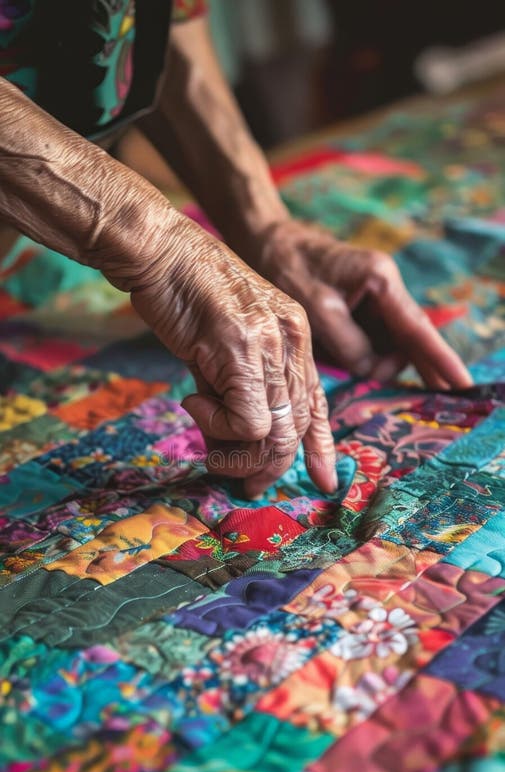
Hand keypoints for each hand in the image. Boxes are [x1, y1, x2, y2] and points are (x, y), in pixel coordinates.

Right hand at [127, 211, 336, 497]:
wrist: (161, 250)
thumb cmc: (183, 291)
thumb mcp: (222, 343)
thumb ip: (234, 387)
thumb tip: (230, 439)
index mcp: (297, 335)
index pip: (316, 402)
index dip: (320, 446)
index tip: (322, 480)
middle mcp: (294, 341)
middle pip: (297, 426)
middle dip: (269, 466)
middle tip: (240, 481)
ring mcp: (272, 345)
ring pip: (276, 432)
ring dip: (240, 456)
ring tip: (211, 450)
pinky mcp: (243, 352)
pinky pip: (247, 421)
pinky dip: (218, 427)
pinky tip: (193, 404)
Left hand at [251, 219, 471, 388]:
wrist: (265, 241)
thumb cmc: (287, 267)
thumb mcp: (315, 309)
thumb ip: (348, 343)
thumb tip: (372, 369)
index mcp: (380, 280)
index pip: (418, 329)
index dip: (441, 360)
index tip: (463, 384)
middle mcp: (383, 289)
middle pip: (408, 340)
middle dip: (410, 366)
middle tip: (424, 393)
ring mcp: (371, 299)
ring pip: (387, 343)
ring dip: (374, 361)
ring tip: (340, 358)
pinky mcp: (357, 308)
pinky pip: (369, 339)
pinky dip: (362, 354)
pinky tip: (345, 359)